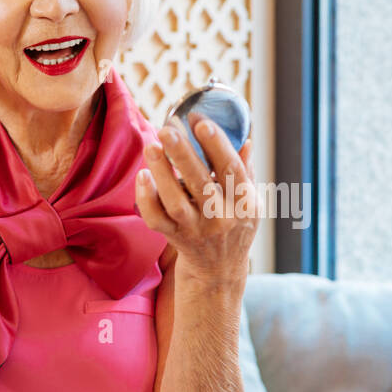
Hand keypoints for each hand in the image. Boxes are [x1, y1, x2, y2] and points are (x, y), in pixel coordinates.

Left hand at [136, 112, 257, 286]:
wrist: (219, 271)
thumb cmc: (234, 227)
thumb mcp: (249, 202)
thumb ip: (246, 171)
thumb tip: (246, 139)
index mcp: (244, 203)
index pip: (231, 169)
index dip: (216, 143)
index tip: (199, 120)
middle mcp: (221, 218)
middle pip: (201, 184)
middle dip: (184, 154)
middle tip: (168, 128)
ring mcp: (196, 230)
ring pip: (175, 202)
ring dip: (162, 173)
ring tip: (152, 146)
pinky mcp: (175, 237)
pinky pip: (157, 220)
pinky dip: (147, 199)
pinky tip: (142, 176)